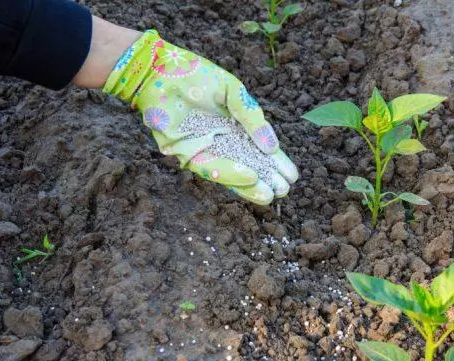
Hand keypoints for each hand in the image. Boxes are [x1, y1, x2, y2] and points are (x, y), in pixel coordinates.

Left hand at [102, 30, 297, 204]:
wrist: (161, 71)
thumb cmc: (197, 76)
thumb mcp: (233, 92)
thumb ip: (251, 117)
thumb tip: (272, 147)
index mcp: (236, 127)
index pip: (260, 150)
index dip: (276, 162)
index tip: (292, 176)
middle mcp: (223, 142)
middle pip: (248, 165)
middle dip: (266, 179)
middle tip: (284, 191)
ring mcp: (206, 150)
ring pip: (231, 173)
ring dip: (250, 185)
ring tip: (270, 195)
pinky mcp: (187, 154)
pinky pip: (211, 168)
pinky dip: (230, 174)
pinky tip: (250, 178)